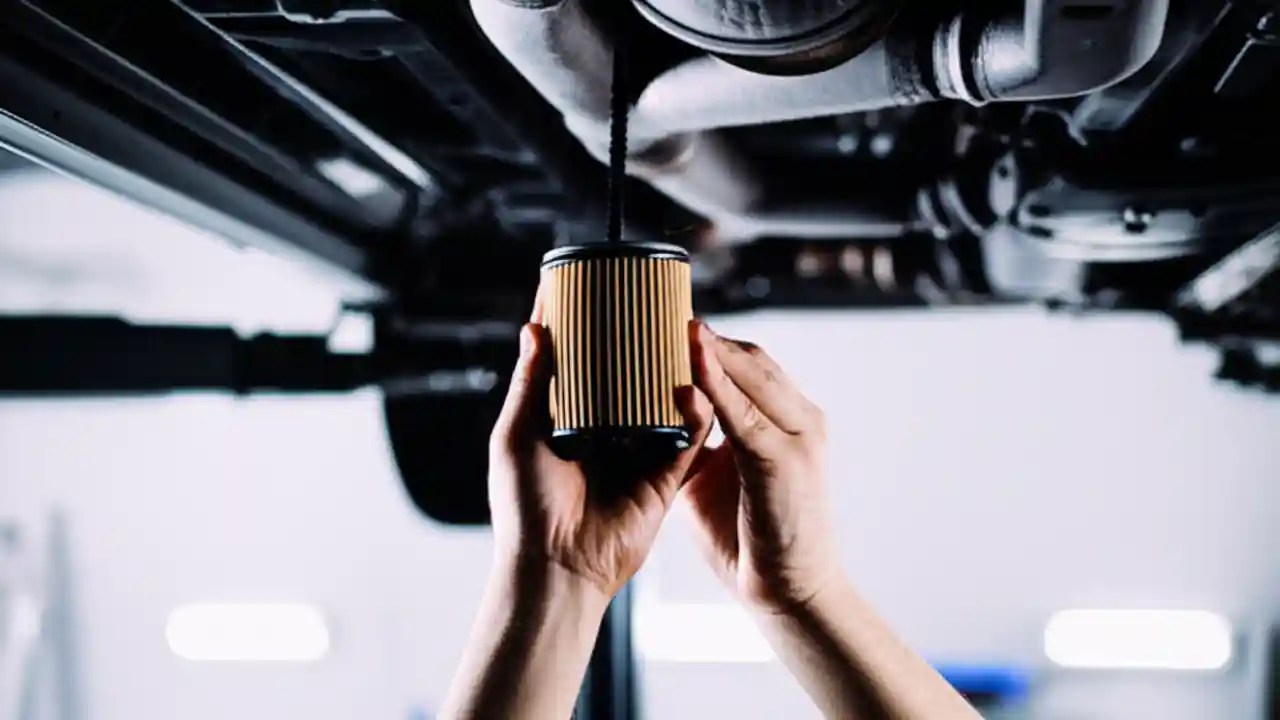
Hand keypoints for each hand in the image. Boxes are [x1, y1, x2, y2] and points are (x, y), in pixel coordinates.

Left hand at [487, 302, 713, 599]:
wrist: (558, 567)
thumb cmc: (525, 508)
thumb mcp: (516, 436)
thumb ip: (531, 384)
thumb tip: (533, 327)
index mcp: (565, 419)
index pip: (578, 363)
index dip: (585, 328)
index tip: (592, 287)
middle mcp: (604, 431)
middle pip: (627, 374)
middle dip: (640, 340)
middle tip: (651, 299)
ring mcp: (637, 451)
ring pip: (663, 398)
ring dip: (676, 368)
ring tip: (687, 331)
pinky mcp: (664, 476)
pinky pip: (689, 437)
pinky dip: (698, 411)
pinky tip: (701, 384)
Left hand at [683, 322, 842, 614]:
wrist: (789, 592)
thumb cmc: (749, 538)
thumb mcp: (709, 480)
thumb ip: (686, 444)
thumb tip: (643, 419)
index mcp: (781, 420)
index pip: (744, 363)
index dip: (708, 340)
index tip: (666, 317)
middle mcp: (796, 419)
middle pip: (749, 357)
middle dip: (708, 334)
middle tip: (662, 307)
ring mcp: (797, 436)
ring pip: (752, 375)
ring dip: (713, 348)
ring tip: (676, 322)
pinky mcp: (786, 460)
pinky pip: (745, 414)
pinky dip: (718, 386)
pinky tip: (691, 366)